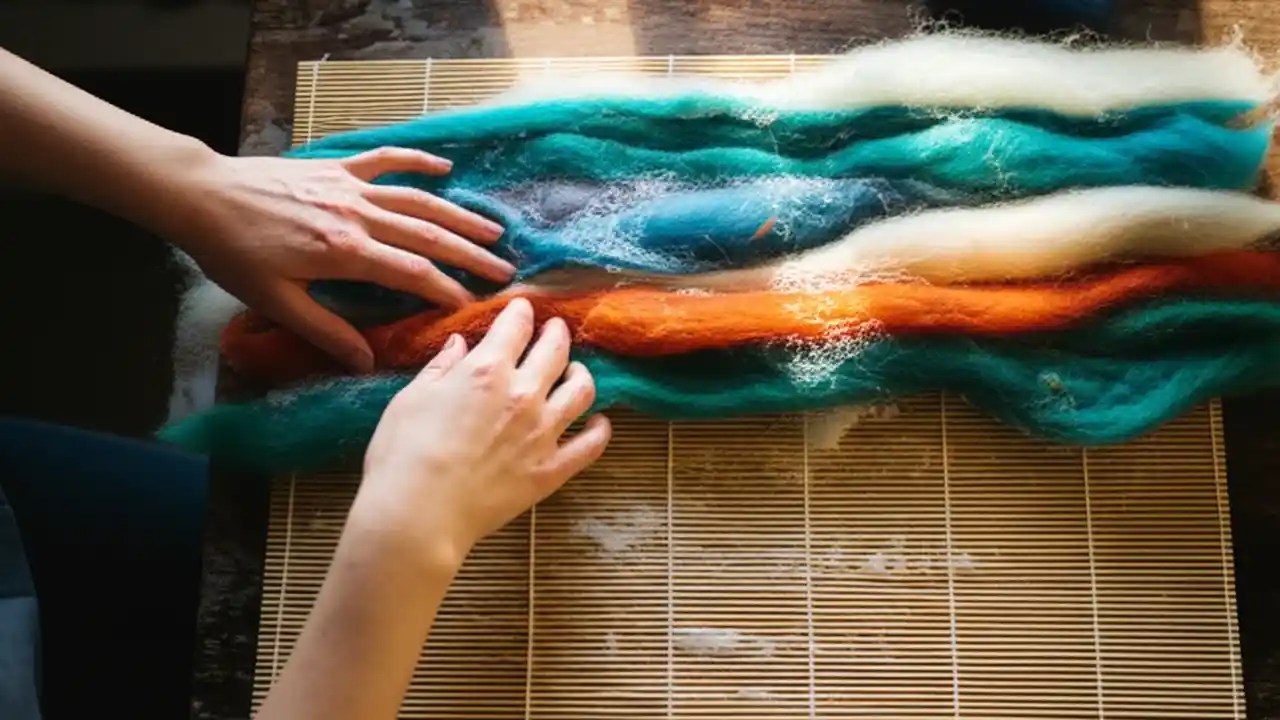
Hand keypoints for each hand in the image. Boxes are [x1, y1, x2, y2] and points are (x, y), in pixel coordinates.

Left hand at [164, 147, 513, 371]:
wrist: (202, 196)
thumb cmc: (233, 254)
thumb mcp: (276, 302)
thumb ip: (326, 331)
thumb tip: (366, 362)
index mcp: (345, 252)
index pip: (413, 274)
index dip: (448, 291)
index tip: (474, 306)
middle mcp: (358, 215)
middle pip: (428, 235)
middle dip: (470, 254)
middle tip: (504, 271)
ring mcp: (350, 187)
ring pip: (418, 200)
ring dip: (458, 215)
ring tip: (492, 229)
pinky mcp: (337, 167)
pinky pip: (387, 161)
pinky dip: (418, 162)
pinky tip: (445, 169)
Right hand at [355, 297, 611, 567]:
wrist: (418, 514)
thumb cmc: (402, 455)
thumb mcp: (411, 398)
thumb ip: (441, 367)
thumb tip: (458, 344)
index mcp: (487, 369)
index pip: (516, 326)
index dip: (521, 312)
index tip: (523, 309)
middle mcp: (523, 393)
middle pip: (555, 350)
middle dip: (556, 333)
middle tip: (555, 329)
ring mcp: (544, 431)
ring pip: (582, 389)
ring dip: (581, 373)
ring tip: (575, 371)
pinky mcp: (552, 469)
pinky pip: (591, 443)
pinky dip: (599, 428)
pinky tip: (596, 421)